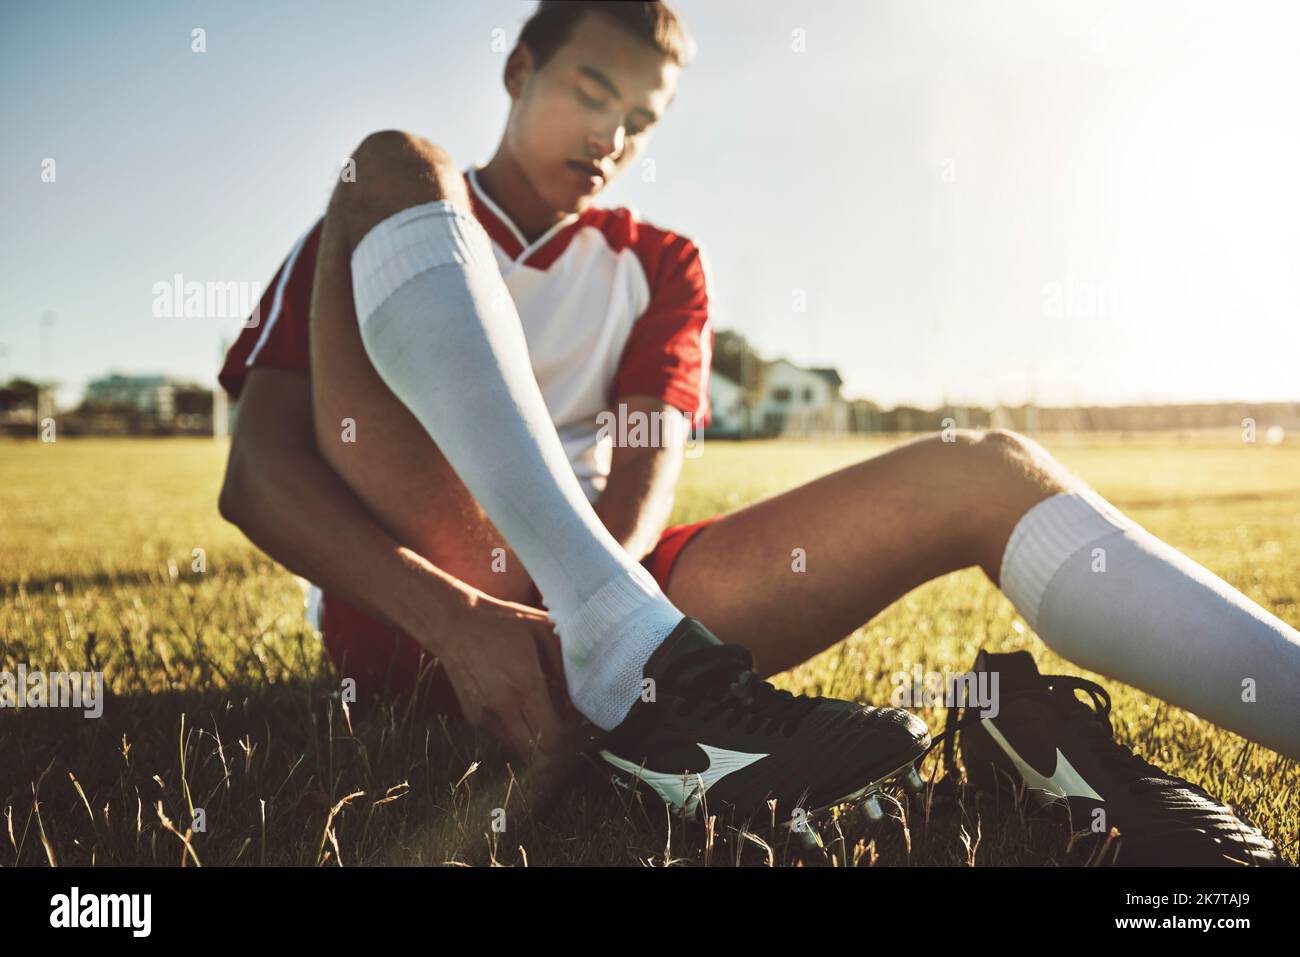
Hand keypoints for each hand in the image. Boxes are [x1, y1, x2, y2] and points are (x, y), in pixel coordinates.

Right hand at [429, 590, 578, 760]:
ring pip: (521, 750)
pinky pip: (504, 736)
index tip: (575, 719)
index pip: (553, 736)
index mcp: (525, 685)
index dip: (570, 735)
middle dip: (557, 745)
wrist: (453, 624)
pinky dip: (518, 731)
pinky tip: (521, 707)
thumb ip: (565, 662)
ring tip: (543, 715)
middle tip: (564, 724)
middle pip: (539, 754)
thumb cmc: (503, 622)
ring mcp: (486, 715)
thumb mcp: (544, 630)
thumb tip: (578, 695)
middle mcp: (504, 706)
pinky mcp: (473, 718)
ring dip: (537, 741)